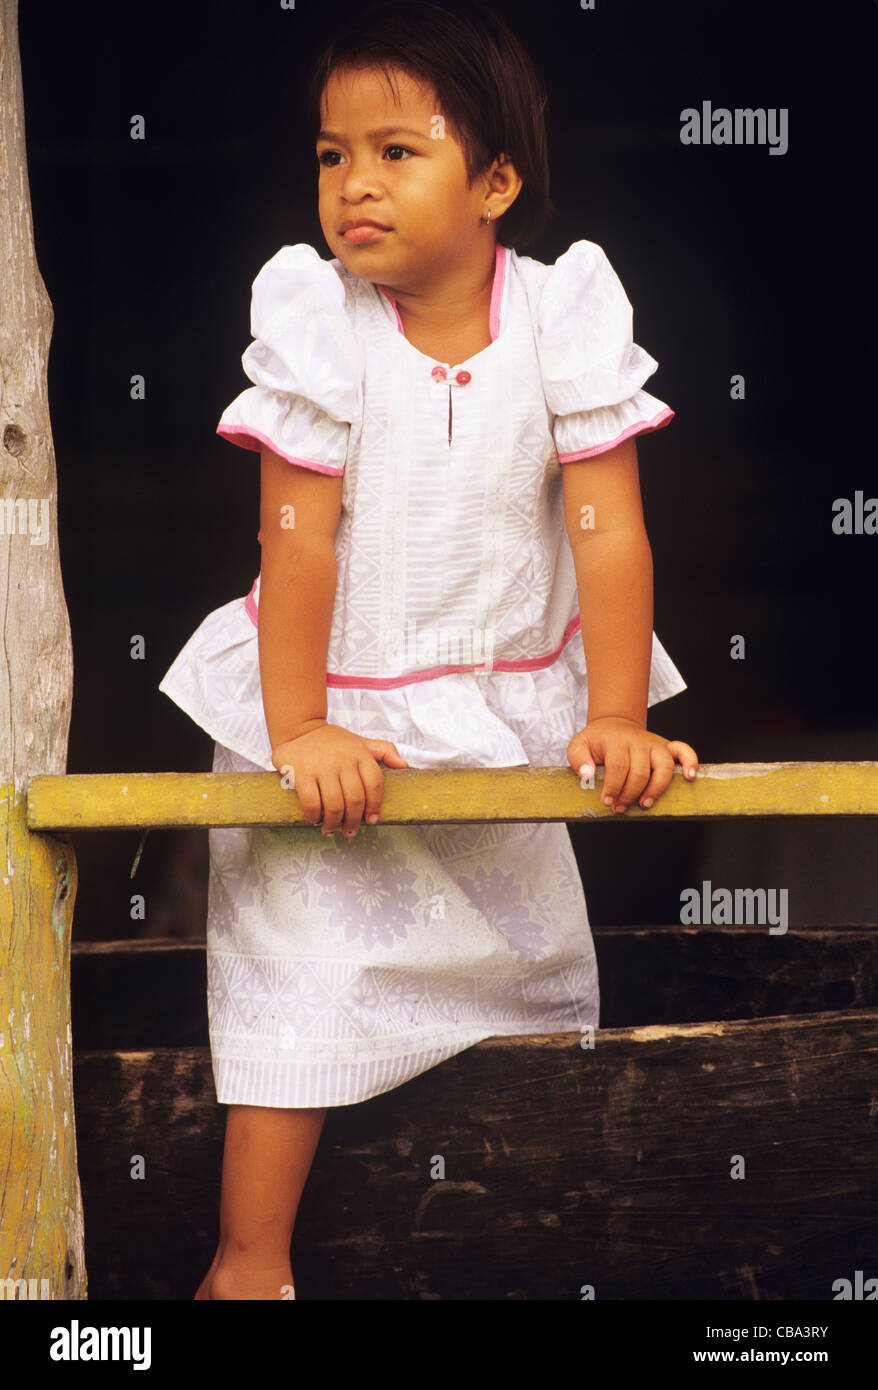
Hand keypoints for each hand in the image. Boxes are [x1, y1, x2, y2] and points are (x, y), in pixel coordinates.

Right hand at [272, 722, 408, 836]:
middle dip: (354, 821)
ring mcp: (322, 768)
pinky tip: (315, 819)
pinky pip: (311, 802)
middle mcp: (343, 761)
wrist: (298, 728)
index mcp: (360, 754)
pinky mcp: (301, 774)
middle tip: (350, 831)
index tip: (372, 819)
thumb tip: (404, 765)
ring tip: (332, 829)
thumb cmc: (332, 740)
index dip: (375, 806)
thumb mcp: (361, 741)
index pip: (375, 784)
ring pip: (334, 805)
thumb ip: (384, 751)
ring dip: (334, 823)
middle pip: (355, 799)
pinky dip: (314, 816)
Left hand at [568, 716, 697, 813]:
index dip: (613, 787)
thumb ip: (579, 760)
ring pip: (663, 766)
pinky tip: (689, 777)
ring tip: (644, 803)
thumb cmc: (597, 741)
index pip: (618, 766)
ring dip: (656, 788)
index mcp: (617, 741)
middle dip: (629, 794)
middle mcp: (639, 741)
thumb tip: (587, 776)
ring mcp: (655, 743)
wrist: (614, 725)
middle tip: (619, 807)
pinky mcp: (667, 746)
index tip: (607, 801)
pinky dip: (690, 762)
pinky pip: (684, 750)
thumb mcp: (578, 746)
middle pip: (640, 771)